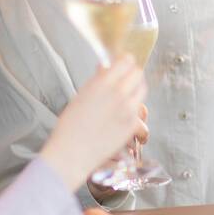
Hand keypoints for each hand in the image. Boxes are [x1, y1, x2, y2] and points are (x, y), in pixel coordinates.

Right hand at [40, 56, 146, 189]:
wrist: (72, 153)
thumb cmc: (70, 125)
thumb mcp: (81, 95)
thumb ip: (97, 80)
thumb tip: (105, 67)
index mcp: (103, 83)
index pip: (126, 61)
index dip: (124, 62)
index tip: (121, 65)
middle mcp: (118, 93)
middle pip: (138, 73)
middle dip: (132, 74)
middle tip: (125, 79)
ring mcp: (128, 109)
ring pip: (142, 90)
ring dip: (136, 89)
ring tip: (126, 94)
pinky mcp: (132, 125)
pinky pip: (140, 110)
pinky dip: (134, 109)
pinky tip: (124, 113)